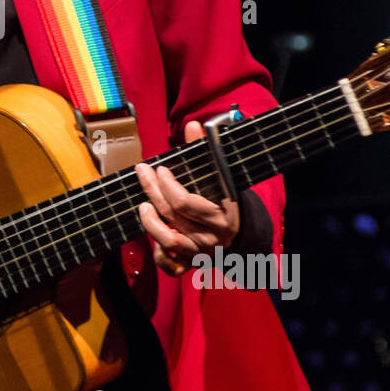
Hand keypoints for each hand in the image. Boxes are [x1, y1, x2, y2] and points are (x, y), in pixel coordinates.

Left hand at [134, 120, 240, 275]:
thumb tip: (193, 124)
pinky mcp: (192, 263)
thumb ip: (209, 152)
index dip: (168, 185)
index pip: (186, 203)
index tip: (160, 169)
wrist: (246, 240)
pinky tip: (154, 238)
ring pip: (169, 241)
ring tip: (143, 205)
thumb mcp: (224, 178)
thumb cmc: (231, 203)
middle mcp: (211, 236)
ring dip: (151, 223)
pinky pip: (171, 266)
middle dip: (153, 190)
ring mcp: (200, 252)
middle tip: (143, 171)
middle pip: (173, 214)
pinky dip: (160, 255)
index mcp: (221, 215)